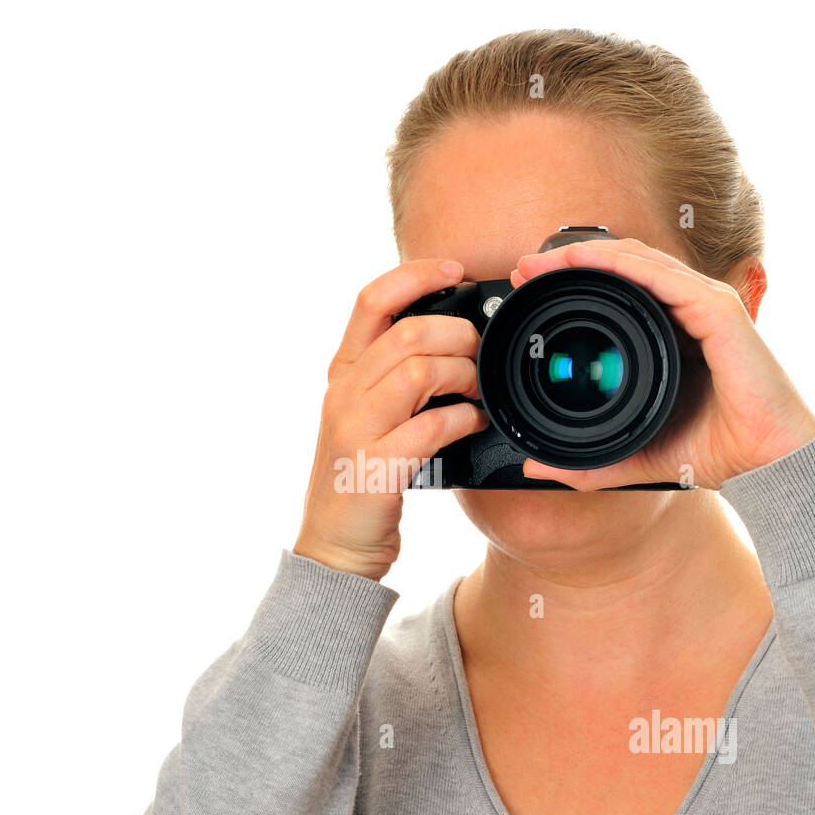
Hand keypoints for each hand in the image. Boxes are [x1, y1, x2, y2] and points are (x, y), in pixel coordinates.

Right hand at [294, 258, 488, 579]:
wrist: (335, 545)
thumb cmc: (364, 477)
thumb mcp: (369, 415)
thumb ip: (397, 377)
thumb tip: (456, 340)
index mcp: (342, 374)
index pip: (371, 300)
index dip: (414, 275)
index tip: (453, 270)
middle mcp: (343, 394)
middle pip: (407, 332)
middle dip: (458, 334)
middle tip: (479, 353)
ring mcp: (355, 430)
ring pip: (419, 370)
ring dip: (463, 374)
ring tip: (477, 390)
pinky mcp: (375, 467)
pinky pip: (430, 426)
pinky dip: (463, 418)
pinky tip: (474, 423)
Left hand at [509, 238, 814, 490]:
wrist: (763, 462)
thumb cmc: (715, 450)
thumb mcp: (633, 455)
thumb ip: (587, 464)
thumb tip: (535, 467)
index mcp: (669, 335)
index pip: (617, 290)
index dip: (573, 282)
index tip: (528, 289)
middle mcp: (686, 312)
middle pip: (623, 267)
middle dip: (570, 261)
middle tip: (523, 268)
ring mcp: (703, 306)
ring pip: (639, 261)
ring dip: (588, 255)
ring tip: (544, 260)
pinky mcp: (718, 311)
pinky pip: (664, 277)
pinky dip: (624, 265)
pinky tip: (588, 261)